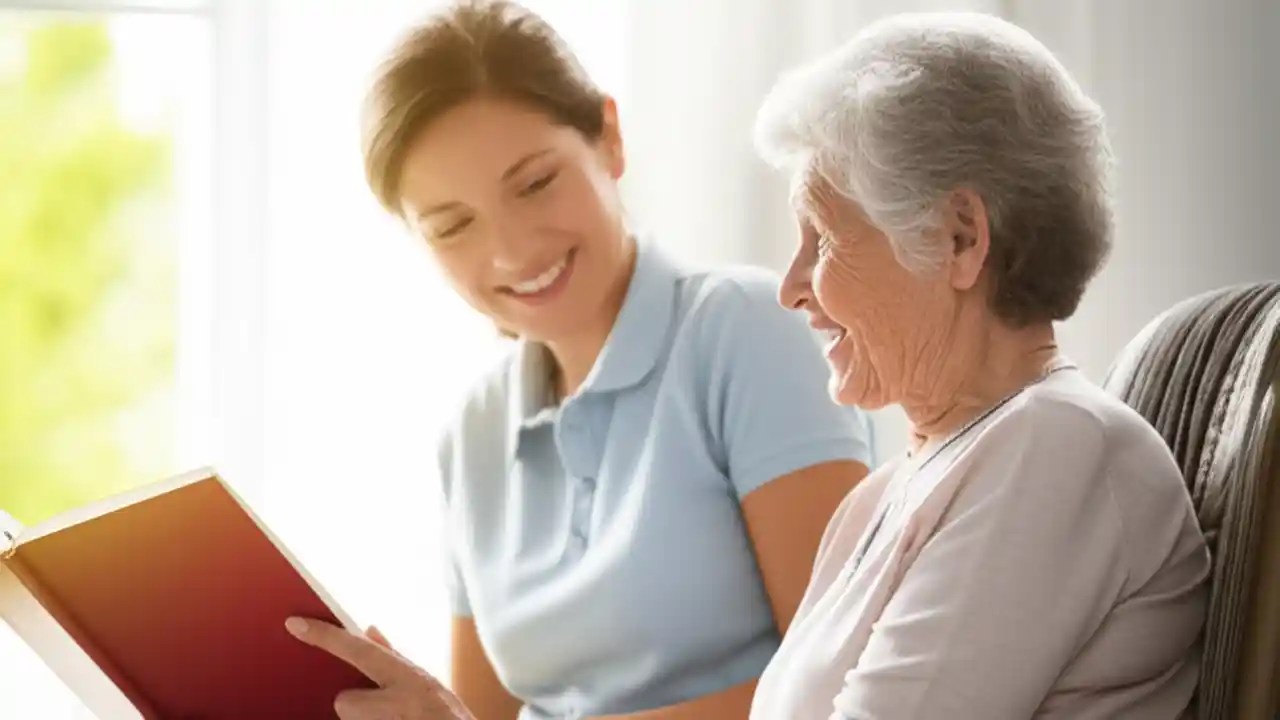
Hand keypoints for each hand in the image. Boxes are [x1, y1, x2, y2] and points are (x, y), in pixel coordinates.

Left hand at [287, 617, 475, 719]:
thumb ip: (394, 657)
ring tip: (393, 718)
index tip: (295, 624)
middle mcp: (397, 702)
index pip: (359, 650)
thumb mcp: (425, 682)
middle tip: (382, 710)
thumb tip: (369, 630)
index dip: (326, 637)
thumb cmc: (447, 716)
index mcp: (408, 677)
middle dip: (357, 706)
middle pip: (346, 702)